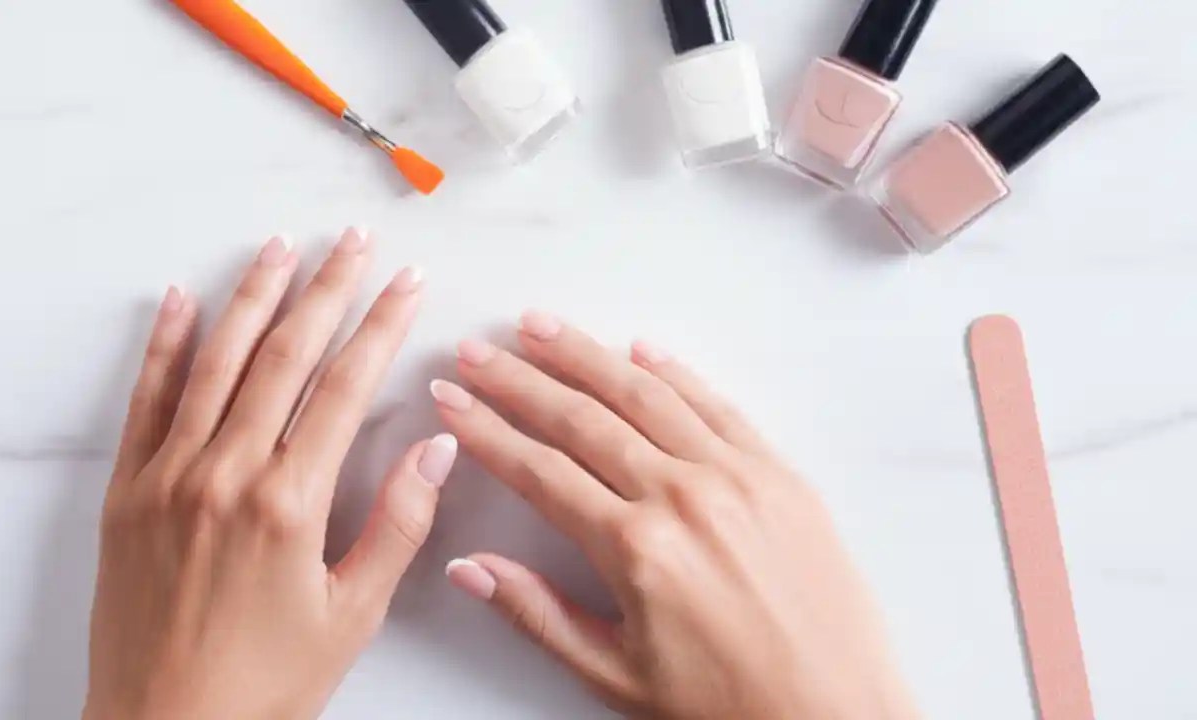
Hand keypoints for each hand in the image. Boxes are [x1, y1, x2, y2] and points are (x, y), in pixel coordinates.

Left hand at [86, 230, 456, 719]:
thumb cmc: (263, 685)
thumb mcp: (351, 614)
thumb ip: (398, 523)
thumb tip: (439, 445)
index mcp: (289, 503)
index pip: (346, 387)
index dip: (382, 326)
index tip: (407, 283)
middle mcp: (226, 474)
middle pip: (284, 356)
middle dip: (326, 289)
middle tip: (354, 242)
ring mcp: (170, 475)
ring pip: (216, 363)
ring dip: (252, 297)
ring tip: (281, 247)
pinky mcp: (129, 490)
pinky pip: (147, 400)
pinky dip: (165, 345)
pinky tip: (181, 300)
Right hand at [433, 313, 918, 719]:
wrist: (840, 715)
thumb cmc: (734, 706)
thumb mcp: (617, 674)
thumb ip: (538, 613)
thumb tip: (472, 570)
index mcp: (637, 548)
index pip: (538, 470)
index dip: (485, 431)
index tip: (453, 403)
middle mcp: (685, 497)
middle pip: (581, 418)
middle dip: (519, 379)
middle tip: (478, 354)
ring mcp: (737, 477)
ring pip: (644, 393)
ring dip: (585, 355)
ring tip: (541, 328)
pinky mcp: (779, 474)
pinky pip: (716, 404)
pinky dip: (673, 372)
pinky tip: (638, 350)